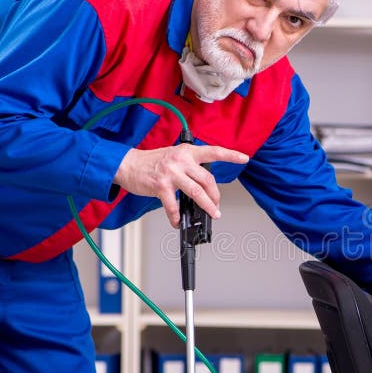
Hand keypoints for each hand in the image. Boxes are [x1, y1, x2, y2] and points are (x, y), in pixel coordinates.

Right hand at [113, 144, 248, 226]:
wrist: (127, 164)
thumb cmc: (152, 162)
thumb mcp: (174, 156)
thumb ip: (190, 165)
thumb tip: (204, 186)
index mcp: (187, 151)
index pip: (213, 151)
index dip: (231, 155)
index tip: (244, 158)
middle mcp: (181, 160)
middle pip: (208, 180)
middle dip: (216, 196)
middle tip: (217, 206)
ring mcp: (171, 173)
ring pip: (197, 193)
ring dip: (207, 206)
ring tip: (212, 214)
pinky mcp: (160, 185)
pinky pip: (173, 206)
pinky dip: (176, 217)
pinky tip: (177, 221)